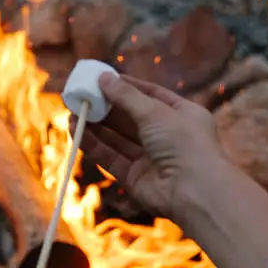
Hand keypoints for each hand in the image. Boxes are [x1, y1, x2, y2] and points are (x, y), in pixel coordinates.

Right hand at [82, 73, 225, 219]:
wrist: (194, 191)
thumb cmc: (183, 142)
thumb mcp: (155, 111)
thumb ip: (126, 96)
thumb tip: (104, 77)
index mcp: (182, 114)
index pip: (151, 95)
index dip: (127, 87)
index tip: (103, 78)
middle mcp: (167, 136)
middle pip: (130, 118)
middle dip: (106, 107)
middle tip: (82, 95)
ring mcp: (151, 158)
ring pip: (118, 139)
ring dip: (96, 126)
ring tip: (73, 112)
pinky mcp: (135, 178)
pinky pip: (112, 158)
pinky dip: (94, 145)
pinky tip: (77, 131)